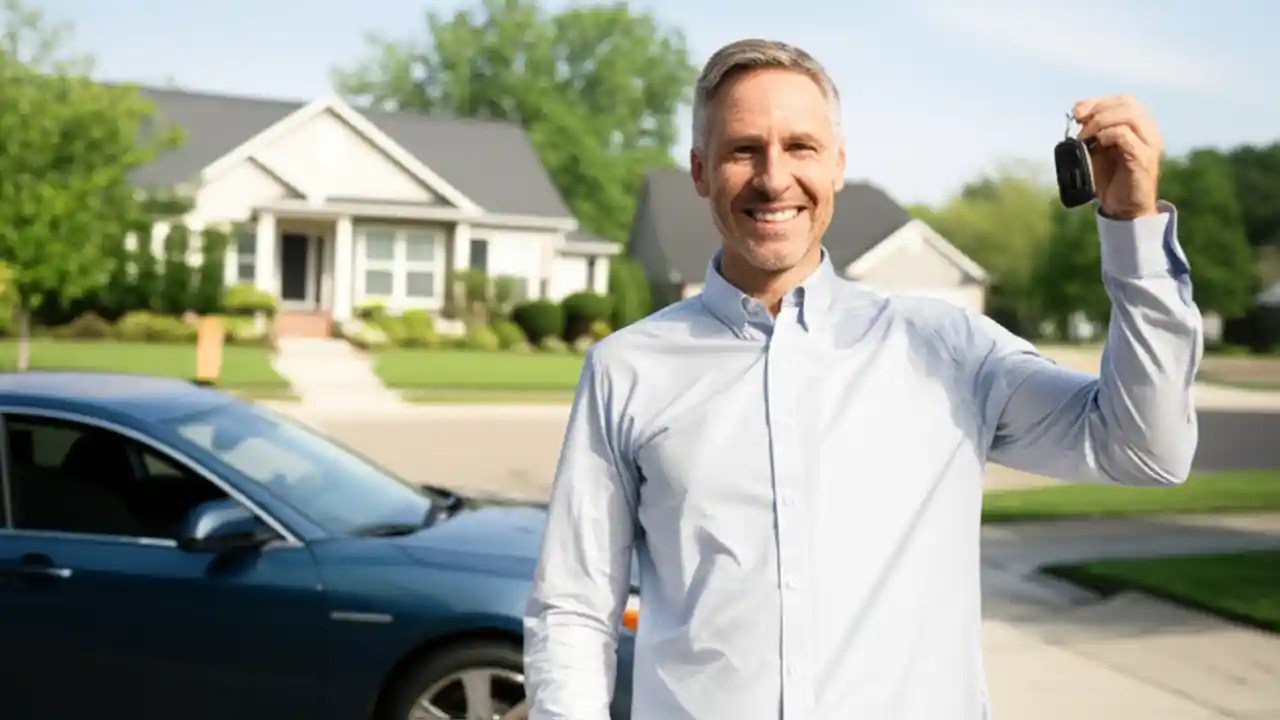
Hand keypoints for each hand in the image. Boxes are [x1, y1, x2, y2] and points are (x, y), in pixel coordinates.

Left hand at [1073, 95, 1162, 219]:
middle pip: (1126, 103)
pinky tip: (1098, 145)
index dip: (1098, 102)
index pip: (1123, 100)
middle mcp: (1149, 132)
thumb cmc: (1110, 178)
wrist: (1123, 208)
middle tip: (1079, 126)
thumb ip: (1091, 130)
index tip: (1076, 113)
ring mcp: (1149, 144)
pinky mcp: (1143, 158)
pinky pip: (1125, 136)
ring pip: (1128, 115)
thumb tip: (1077, 112)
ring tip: (1086, 137)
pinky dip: (1107, 135)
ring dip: (1100, 122)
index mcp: (1140, 126)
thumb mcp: (1097, 149)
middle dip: (1097, 110)